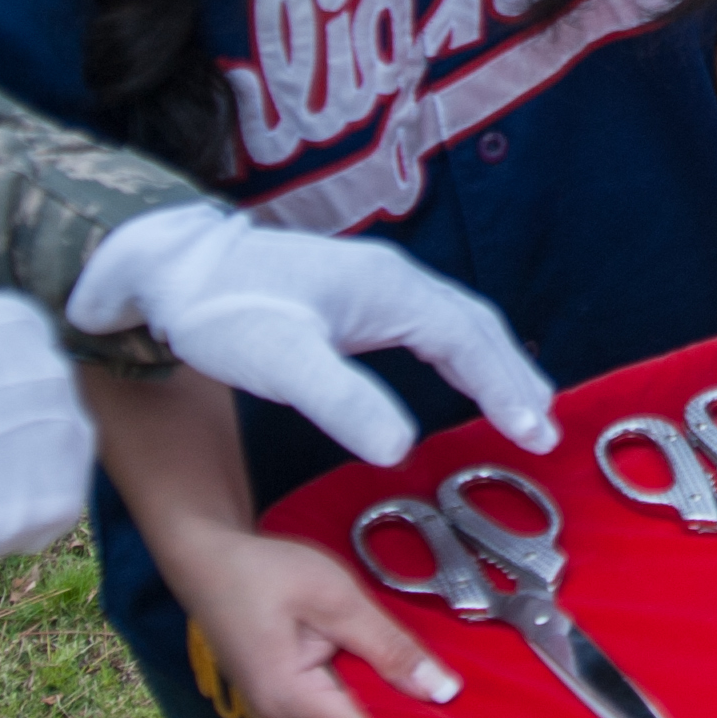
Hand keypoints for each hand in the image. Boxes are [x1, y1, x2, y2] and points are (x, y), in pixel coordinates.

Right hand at [0, 289, 94, 580]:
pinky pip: (46, 507)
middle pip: (38, 400)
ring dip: (13, 472)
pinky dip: (15, 520)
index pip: (17, 348)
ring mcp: (66, 432)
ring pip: (48, 453)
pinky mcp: (64, 494)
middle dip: (3, 426)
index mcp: (16, 323)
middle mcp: (54, 369)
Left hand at [66, 203, 559, 464]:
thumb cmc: (225, 311)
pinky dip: (460, 353)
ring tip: (522, 406)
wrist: (170, 267)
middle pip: (474, 326)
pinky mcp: (354, 294)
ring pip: (455, 322)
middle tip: (546, 429)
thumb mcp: (282, 363)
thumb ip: (343, 403)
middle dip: (514, 375)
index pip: (468, 341)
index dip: (506, 387)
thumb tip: (402, 449)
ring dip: (493, 363)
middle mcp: (393, 279)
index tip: (537, 433)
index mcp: (389, 290)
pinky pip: (430, 323)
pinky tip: (457, 374)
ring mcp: (374, 283)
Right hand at [158, 520, 460, 717]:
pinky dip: (358, 684)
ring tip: (391, 645)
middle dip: (403, 699)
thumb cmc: (264, 572)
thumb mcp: (336, 599)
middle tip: (433, 658)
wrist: (208, 561)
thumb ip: (389, 648)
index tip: (464, 705)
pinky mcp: (283, 710)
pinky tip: (363, 651)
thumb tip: (443, 692)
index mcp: (291, 704)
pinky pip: (337, 708)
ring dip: (379, 689)